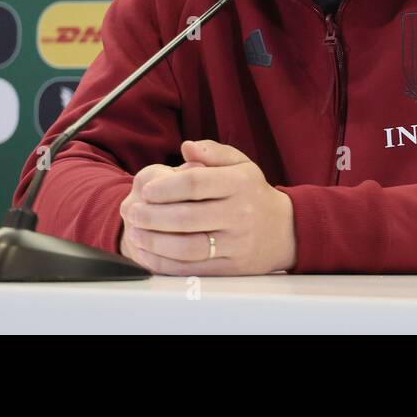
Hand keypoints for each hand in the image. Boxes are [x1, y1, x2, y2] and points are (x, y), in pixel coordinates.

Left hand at [119, 140, 296, 275]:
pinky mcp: (230, 268)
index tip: (147, 189)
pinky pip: (192, 269)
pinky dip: (164, 264)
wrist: (283, 230)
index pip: (196, 183)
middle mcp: (240, 214)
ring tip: (136, 232)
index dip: (166, 187)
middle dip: (152, 215)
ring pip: (187, 247)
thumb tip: (186, 146)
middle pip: (186, 217)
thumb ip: (213, 152)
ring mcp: (236, 244)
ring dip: (154, 241)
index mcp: (240, 184)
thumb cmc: (252, 194)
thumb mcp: (241, 164)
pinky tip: (148, 254)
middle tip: (133, 211)